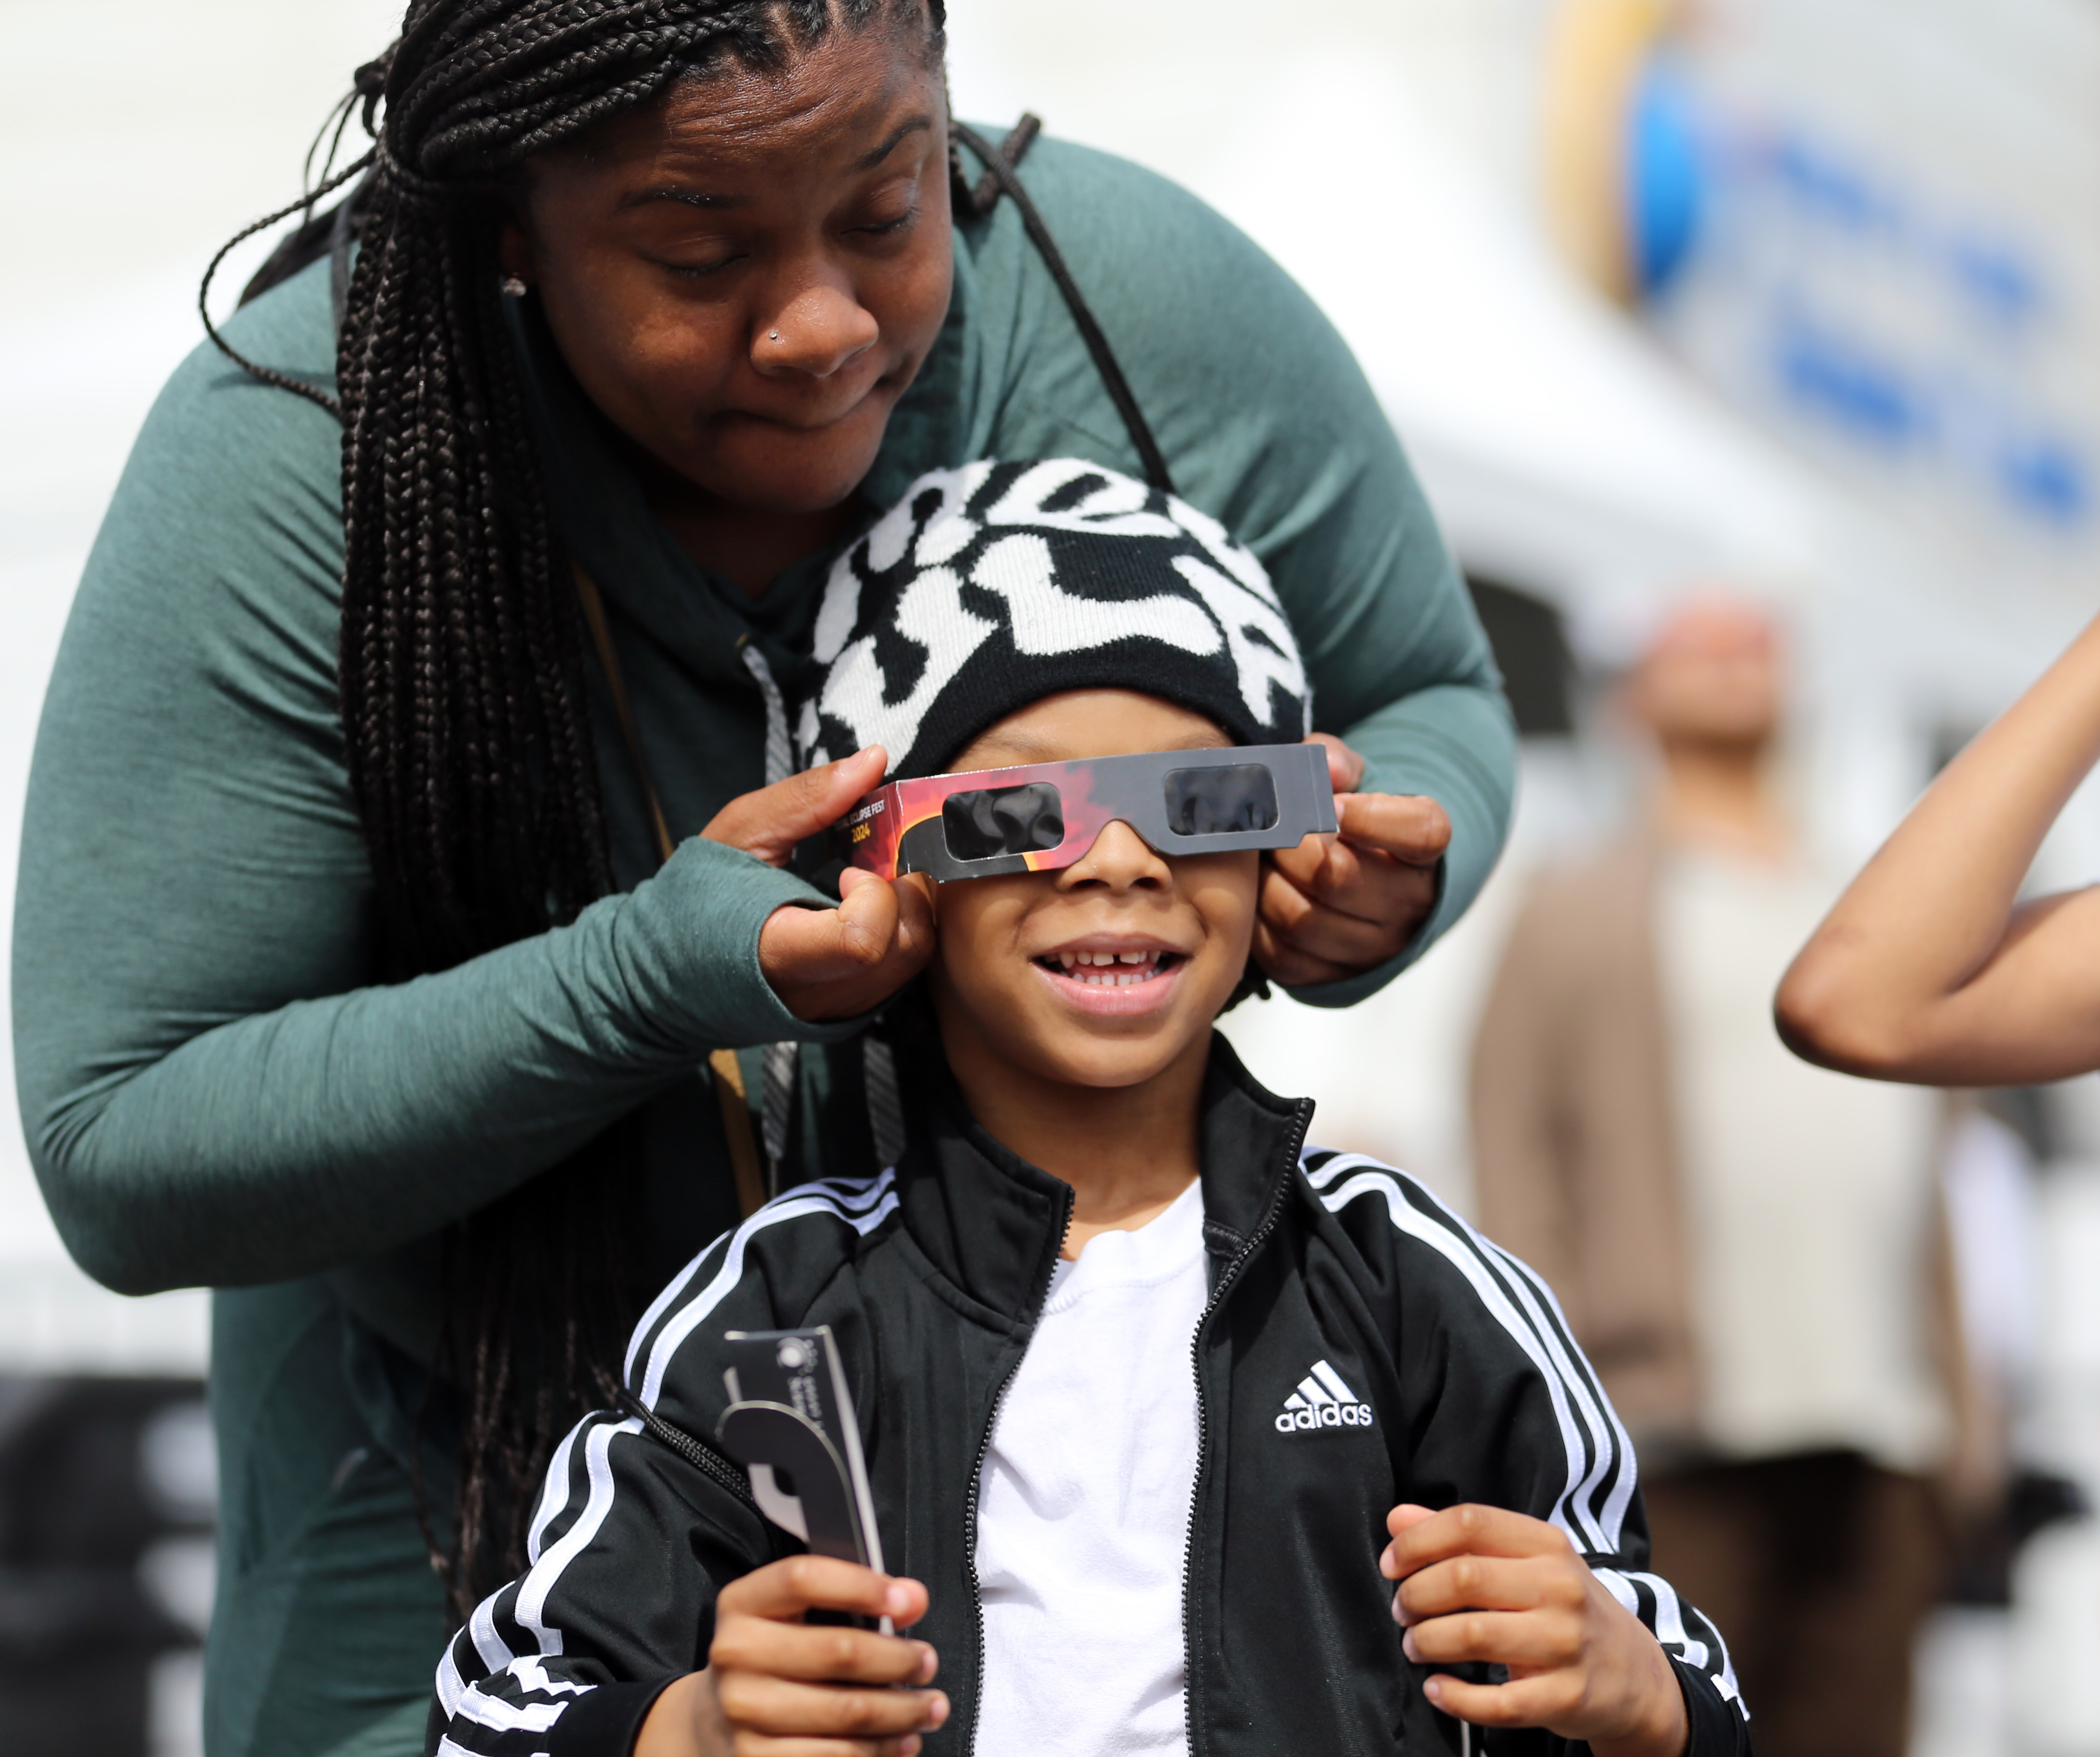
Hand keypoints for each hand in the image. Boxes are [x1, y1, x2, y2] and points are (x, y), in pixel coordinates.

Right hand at [636, 1558, 946, 1756]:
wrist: (712, 1721)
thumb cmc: (770, 1656)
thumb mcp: (795, 1613)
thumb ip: (853, 1594)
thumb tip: (912, 1598)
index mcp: (742, 1604)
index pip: (803, 1579)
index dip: (860, 1585)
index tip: (905, 1600)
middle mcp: (736, 1655)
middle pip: (840, 1651)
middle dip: (900, 1659)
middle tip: (927, 1662)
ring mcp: (743, 1712)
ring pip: (848, 1711)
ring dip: (903, 1711)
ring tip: (929, 1706)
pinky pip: (837, 1756)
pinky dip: (880, 1749)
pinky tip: (902, 1739)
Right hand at [702, 747, 935, 1022]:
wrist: (673, 967)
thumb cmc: (700, 894)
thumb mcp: (742, 831)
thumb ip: (807, 797)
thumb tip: (874, 759)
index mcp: (779, 953)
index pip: (864, 940)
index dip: (874, 892)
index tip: (851, 868)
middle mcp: (816, 994)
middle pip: (906, 946)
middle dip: (904, 891)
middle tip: (872, 868)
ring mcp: (837, 1011)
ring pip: (914, 960)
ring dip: (908, 909)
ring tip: (868, 886)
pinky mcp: (851, 1013)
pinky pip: (903, 972)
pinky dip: (900, 932)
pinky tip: (866, 911)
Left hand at [1253, 735, 1449, 986]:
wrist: (1352, 872)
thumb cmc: (1345, 816)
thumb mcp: (1346, 777)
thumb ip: (1332, 761)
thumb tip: (1329, 772)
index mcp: (1424, 847)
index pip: (1420, 833)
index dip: (1372, 818)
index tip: (1333, 804)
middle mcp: (1410, 904)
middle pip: (1338, 877)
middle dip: (1289, 847)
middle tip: (1270, 829)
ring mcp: (1376, 948)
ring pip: (1302, 920)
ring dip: (1266, 884)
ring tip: (1262, 862)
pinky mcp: (1336, 978)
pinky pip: (1283, 955)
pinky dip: (1258, 925)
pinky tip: (1260, 896)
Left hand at [1382, 1504, 1687, 1756]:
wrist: (1634, 1675)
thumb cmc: (1564, 1608)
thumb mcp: (1526, 1560)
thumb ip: (1461, 1538)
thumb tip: (1398, 1519)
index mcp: (1546, 1544)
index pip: (1469, 1523)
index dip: (1418, 1542)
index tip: (1391, 1564)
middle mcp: (1560, 1588)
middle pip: (1464, 1578)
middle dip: (1415, 1595)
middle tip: (1401, 1611)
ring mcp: (1565, 1644)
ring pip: (1473, 1635)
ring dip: (1426, 1641)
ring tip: (1414, 1644)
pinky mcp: (1564, 1697)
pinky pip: (1495, 1702)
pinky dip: (1454, 1697)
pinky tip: (1437, 1688)